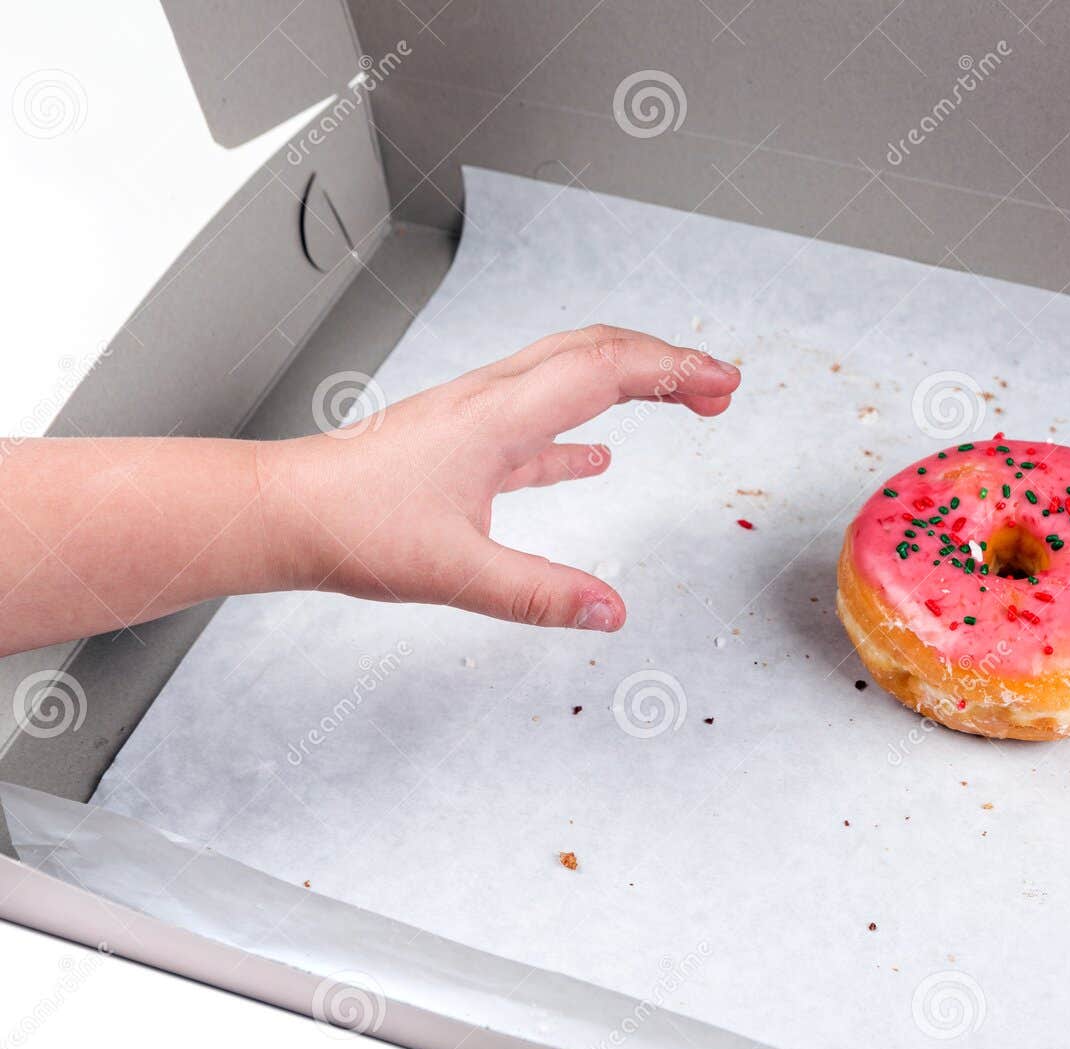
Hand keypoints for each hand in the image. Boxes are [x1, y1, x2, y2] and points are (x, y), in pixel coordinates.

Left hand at [256, 325, 740, 631]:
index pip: (606, 370)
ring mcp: (477, 419)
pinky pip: (541, 422)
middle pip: (595, 352)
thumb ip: (539, 594)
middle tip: (720, 385)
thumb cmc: (352, 528)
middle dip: (666, 360)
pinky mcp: (463, 446)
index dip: (674, 369)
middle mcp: (492, 401)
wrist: (283, 514)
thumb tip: (613, 612)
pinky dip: (584, 430)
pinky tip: (600, 457)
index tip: (724, 382)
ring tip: (681, 402)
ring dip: (632, 382)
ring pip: (570, 376)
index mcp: (499, 417)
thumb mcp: (455, 574)